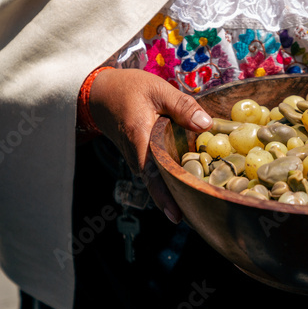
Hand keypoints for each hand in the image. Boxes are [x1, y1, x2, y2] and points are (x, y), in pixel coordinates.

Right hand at [88, 68, 211, 221]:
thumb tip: (206, 124)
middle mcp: (136, 155)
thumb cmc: (128, 89)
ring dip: (174, 195)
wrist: (100, 94)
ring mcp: (136, 159)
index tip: (177, 215)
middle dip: (176, 202)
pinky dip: (170, 182)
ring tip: (198, 209)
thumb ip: (182, 106)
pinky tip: (188, 186)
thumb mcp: (157, 90)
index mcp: (140, 138)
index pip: (152, 173)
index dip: (164, 196)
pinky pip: (156, 174)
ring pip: (156, 182)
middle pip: (156, 185)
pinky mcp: (140, 158)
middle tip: (199, 219)